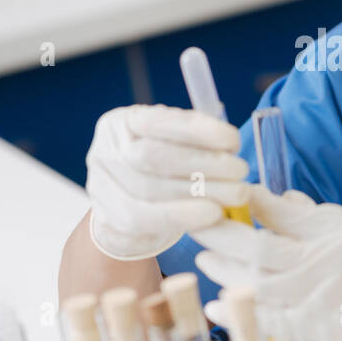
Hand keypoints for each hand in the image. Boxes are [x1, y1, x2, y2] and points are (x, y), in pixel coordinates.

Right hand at [85, 104, 249, 259]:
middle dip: (203, 163)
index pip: (158, 121)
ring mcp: (100, 184)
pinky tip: (214, 214)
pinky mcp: (106, 217)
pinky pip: (144, 219)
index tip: (233, 140)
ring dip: (201, 192)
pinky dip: (182, 216)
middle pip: (152, 156)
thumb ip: (194, 140)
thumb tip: (230, 144)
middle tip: (241, 171)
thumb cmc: (161, 173)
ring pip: (149, 189)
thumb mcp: (173, 146)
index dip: (197, 130)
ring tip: (237, 194)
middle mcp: (105, 150)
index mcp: (122, 122)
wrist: (128, 214)